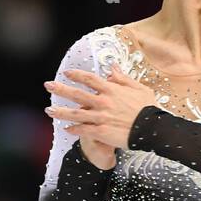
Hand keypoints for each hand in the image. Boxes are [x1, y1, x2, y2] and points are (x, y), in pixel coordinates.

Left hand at [44, 66, 158, 150]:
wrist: (152, 128)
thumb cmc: (148, 108)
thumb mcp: (138, 88)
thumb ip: (122, 78)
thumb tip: (112, 68)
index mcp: (111, 90)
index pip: (89, 78)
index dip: (76, 75)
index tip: (66, 72)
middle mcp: (103, 102)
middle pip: (77, 94)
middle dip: (60, 89)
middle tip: (48, 85)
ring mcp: (100, 117)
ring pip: (75, 114)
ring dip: (60, 112)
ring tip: (48, 111)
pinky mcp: (101, 132)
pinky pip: (84, 130)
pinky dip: (74, 130)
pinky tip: (66, 129)